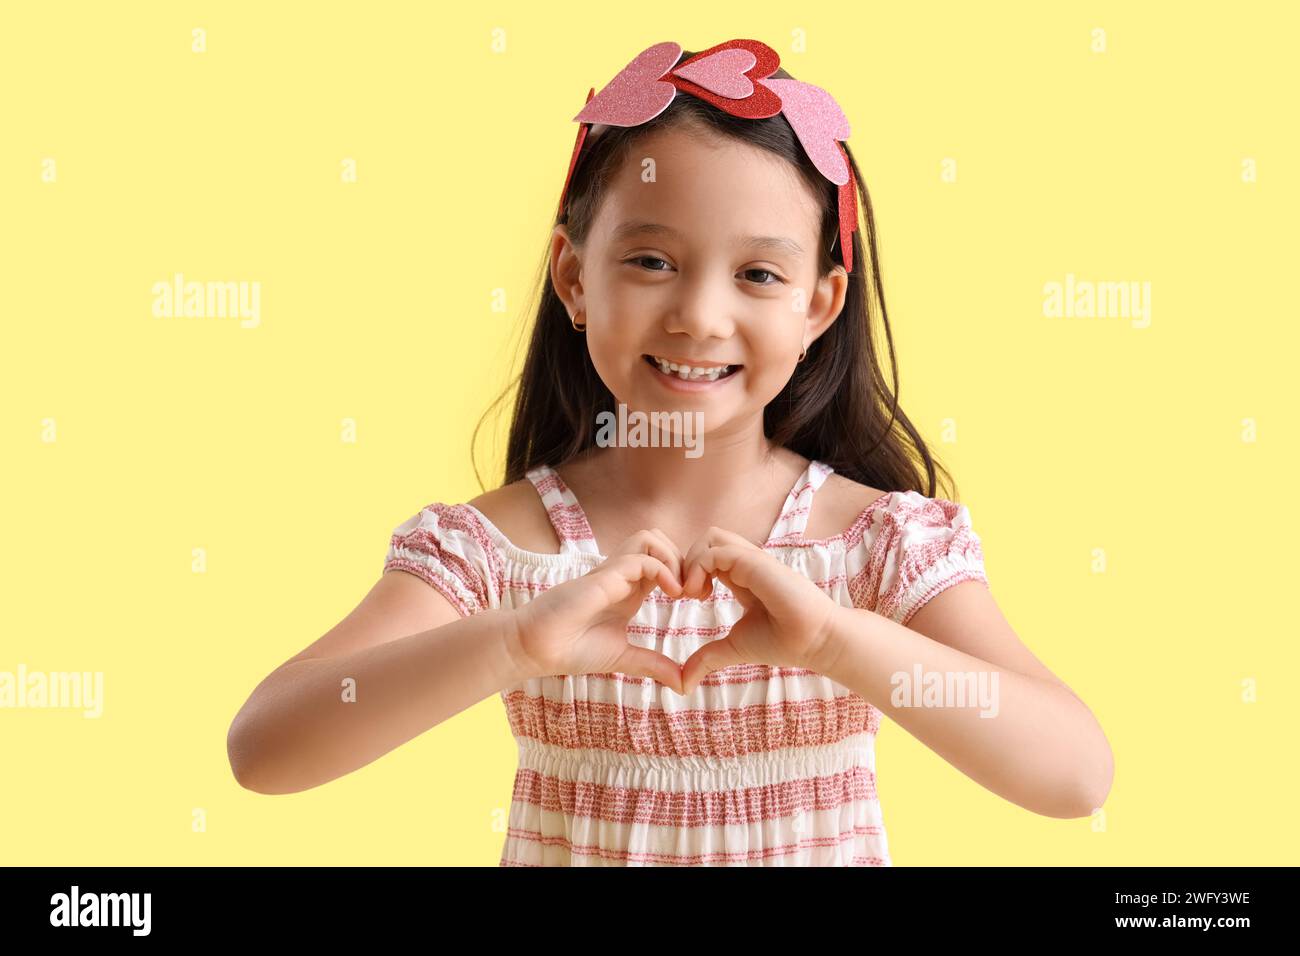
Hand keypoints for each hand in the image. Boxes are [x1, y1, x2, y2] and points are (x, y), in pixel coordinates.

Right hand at [511, 531, 685, 691]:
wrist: (536, 649)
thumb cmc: (572, 650)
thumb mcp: (624, 658)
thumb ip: (653, 665)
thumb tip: (682, 684)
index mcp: (629, 590)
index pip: (663, 561)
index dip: (685, 572)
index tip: (698, 598)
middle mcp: (622, 575)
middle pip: (659, 540)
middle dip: (683, 558)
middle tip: (694, 590)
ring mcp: (612, 572)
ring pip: (649, 537)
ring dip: (672, 557)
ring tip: (681, 589)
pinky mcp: (603, 576)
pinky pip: (640, 558)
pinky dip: (662, 570)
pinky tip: (671, 594)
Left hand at [678, 527, 842, 694]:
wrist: (815, 642)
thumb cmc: (782, 642)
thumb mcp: (734, 648)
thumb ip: (708, 658)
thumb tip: (683, 684)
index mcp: (743, 575)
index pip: (709, 554)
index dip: (691, 571)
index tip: (689, 599)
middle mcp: (747, 563)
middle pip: (708, 539)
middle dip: (687, 561)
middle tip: (687, 594)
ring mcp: (752, 560)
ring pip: (711, 537)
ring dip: (692, 562)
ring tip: (693, 594)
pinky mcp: (757, 563)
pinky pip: (717, 551)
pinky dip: (699, 568)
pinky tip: (701, 596)